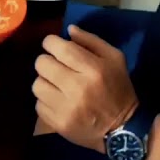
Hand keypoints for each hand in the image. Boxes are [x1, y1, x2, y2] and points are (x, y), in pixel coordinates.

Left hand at [33, 25, 139, 151]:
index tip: (54, 46)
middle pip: (42, 63)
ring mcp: (67, 108)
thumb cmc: (118, 89)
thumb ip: (91, 41)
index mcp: (93, 69)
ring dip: (45, 82)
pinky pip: (38, 104)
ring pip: (37, 84)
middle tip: (56, 67)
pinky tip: (59, 102)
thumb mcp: (115, 60)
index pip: (58, 47)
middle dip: (47, 62)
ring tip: (57, 86)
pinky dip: (46, 102)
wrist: (123, 130)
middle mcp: (78, 88)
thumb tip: (68, 29)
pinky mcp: (59, 124)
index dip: (51, 43)